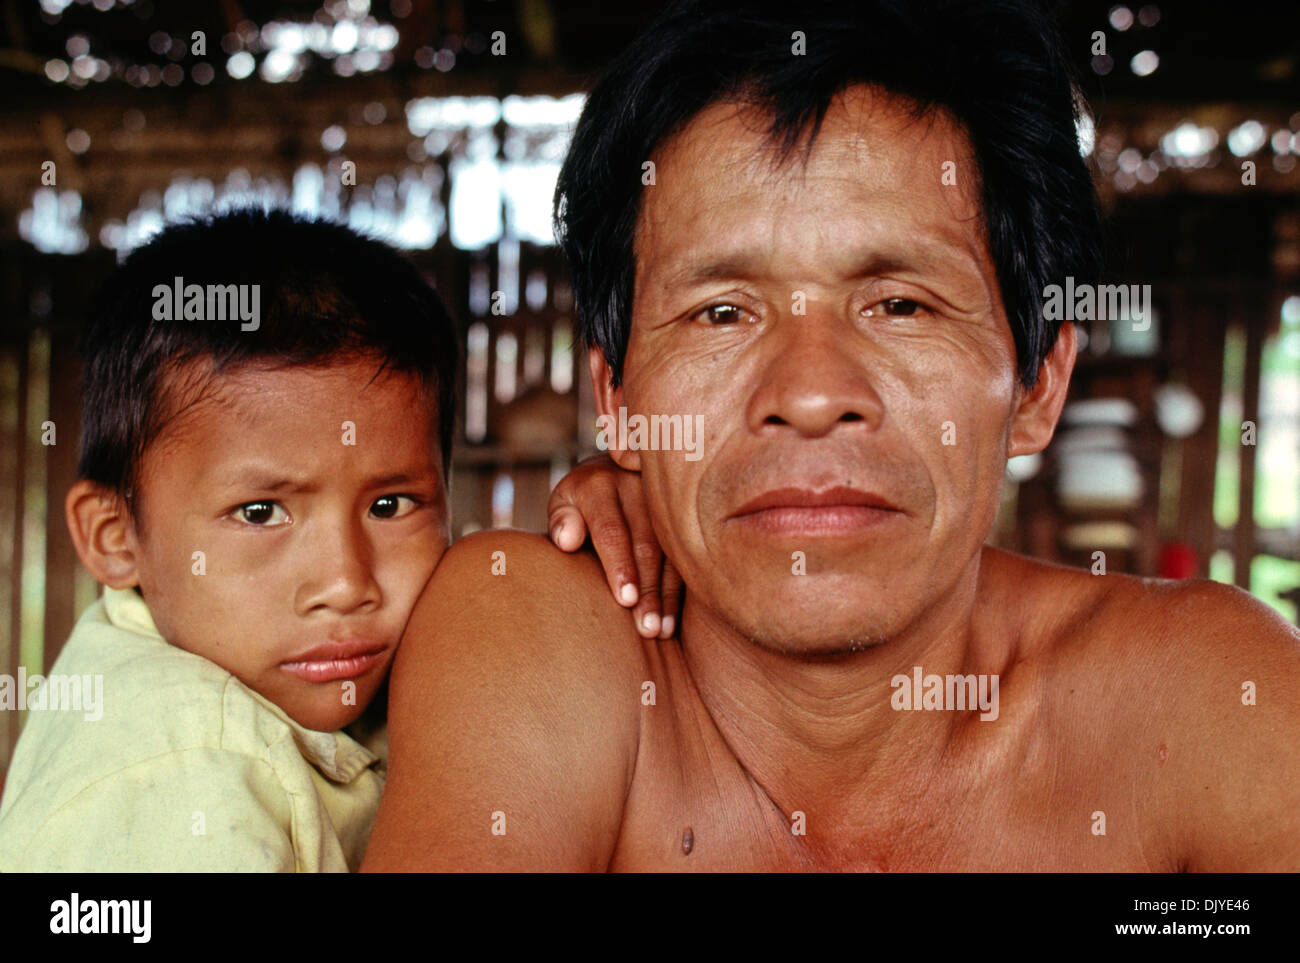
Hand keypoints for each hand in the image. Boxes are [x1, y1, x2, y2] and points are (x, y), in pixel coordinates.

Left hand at [547, 454, 682, 638]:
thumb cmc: (580, 502)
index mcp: (599, 484)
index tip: (626, 601)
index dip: (620, 566)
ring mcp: (662, 500)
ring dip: (666, 594)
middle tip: (647, 628)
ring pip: (670, 552)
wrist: (613, 473)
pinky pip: (684, 554)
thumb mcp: (563, 503)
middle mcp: (635, 486)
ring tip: (662, 630)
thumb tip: (567, 540)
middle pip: (646, 544)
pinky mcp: (680, 514)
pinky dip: (678, 589)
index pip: (611, 530)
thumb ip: (561, 521)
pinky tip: (674, 618)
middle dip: (648, 589)